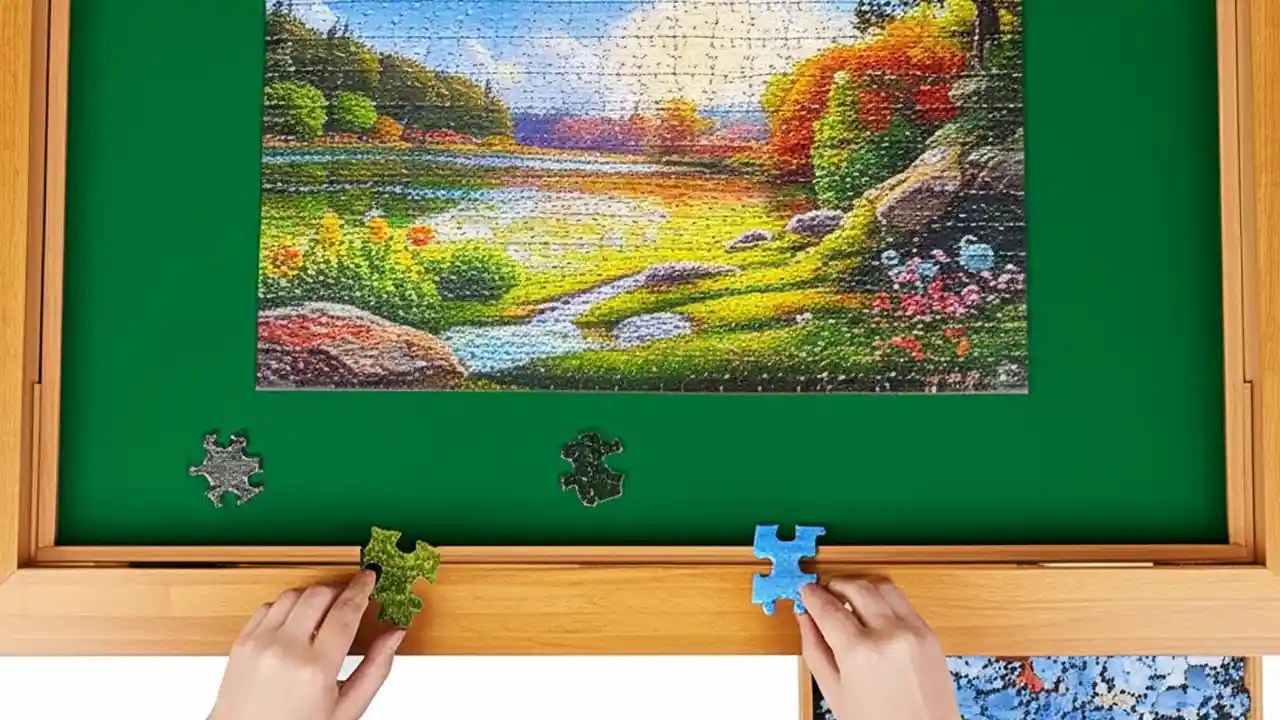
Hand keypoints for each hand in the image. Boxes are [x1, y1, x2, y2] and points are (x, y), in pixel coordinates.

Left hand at [209, 570, 404, 719]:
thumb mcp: (346, 709)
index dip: (362, 588)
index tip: (370, 577)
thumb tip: (394, 635)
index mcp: (315, 669)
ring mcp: (260, 643)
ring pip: (293, 594)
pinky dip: (287, 605)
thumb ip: (376, 669)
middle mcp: (284, 649)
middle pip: (320, 594)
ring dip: (314, 595)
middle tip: (351, 596)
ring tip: (325, 610)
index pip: (346, 611)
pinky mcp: (242, 641)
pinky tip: (297, 620)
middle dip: (340, 589)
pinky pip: (268, 605)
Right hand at [799, 578, 959, 719]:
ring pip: (882, 585)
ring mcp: (914, 632)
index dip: (811, 595)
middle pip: (856, 586)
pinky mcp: (929, 633)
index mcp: (861, 654)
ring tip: (848, 600)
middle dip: (834, 584)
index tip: (805, 592)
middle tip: (824, 593)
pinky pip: (903, 601)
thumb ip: (815, 649)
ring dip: (861, 586)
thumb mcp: (835, 693)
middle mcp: (890, 635)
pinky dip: (884, 599)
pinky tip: (873, 613)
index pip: (827, 607)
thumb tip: (804, 618)